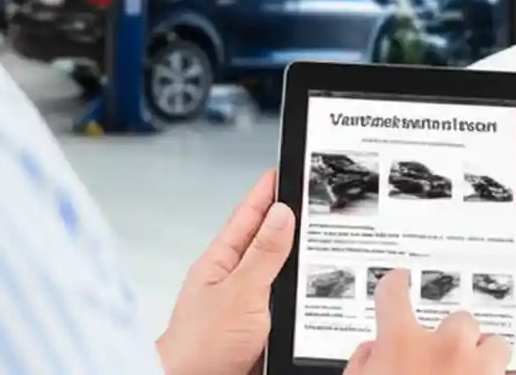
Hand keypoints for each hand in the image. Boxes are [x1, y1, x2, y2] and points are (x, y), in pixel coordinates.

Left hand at [156, 170, 295, 374]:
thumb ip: (263, 254)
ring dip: (297, 260)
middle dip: (289, 220)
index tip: (284, 169)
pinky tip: (314, 290)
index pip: (248, 215)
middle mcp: (233, 280)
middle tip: (310, 197)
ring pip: (278, 273)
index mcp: (220, 261)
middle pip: (266, 241)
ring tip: (317, 238)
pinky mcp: (259, 329)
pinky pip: (284, 303)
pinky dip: (301, 294)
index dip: (267, 190)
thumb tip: (281, 214)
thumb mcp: (239, 292)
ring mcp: (245, 304)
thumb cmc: (199, 347)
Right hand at [343, 270, 515, 374]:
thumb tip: (372, 351)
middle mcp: (445, 349)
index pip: (393, 293)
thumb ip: (364, 362)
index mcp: (402, 343)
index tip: (399, 280)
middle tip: (440, 356)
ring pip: (495, 343)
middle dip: (452, 336)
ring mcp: (479, 370)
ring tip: (472, 370)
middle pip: (458, 319)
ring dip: (484, 355)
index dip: (395, 284)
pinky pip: (515, 374)